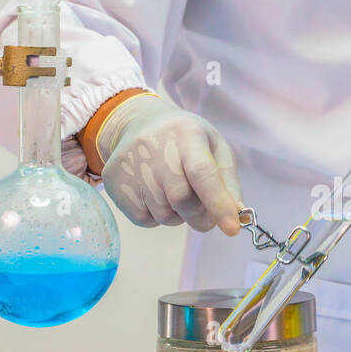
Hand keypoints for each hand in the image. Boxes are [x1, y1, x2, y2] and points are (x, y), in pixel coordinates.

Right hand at [99, 94, 242, 233]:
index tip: (232, 228)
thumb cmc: (185, 140)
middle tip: (205, 213)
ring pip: (163, 214)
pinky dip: (156, 217)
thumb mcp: (214, 148)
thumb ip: (228, 183)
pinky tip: (156, 194)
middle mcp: (153, 147)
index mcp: (186, 134)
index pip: (202, 173)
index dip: (218, 203)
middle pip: (181, 199)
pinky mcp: (113, 182)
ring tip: (174, 191)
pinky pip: (143, 219)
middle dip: (200, 216)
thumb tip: (236, 217)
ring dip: (177, 215)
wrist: (137, 123)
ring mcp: (130, 164)